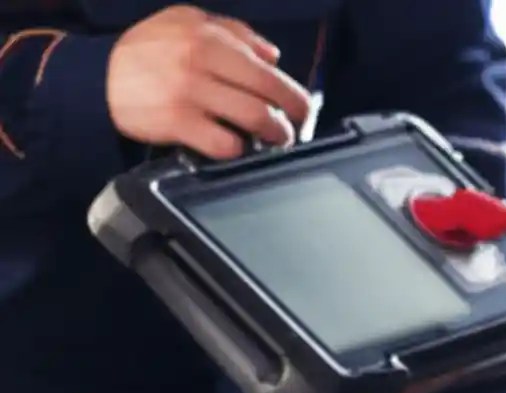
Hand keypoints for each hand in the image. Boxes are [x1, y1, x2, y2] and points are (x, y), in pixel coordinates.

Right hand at [106, 5, 312, 159]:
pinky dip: (237, 148)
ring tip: (274, 141)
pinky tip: (236, 147)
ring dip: (272, 135)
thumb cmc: (146, 50)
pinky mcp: (176, 122)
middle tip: (294, 129)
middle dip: (291, 118)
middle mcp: (202, 63)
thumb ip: (234, 32)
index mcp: (210, 38)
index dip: (293, 94)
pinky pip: (223, 143)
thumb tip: (273, 54)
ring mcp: (190, 94)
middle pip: (268, 95)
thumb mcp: (186, 22)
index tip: (302, 108)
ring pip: (253, 119)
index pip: (268, 70)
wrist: (95, 76)